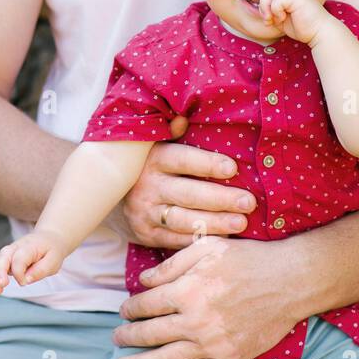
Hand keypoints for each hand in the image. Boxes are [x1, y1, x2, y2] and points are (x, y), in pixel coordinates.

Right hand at [0, 230, 65, 293]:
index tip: (25, 283)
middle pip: (3, 257)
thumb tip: (26, 281)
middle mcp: (16, 247)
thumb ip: (41, 270)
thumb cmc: (52, 251)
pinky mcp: (6, 259)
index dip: (19, 273)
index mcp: (30, 246)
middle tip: (2, 285)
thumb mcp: (54, 260)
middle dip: (0, 271)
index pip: (19, 258)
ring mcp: (9, 252)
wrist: (50, 239)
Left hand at [109, 235, 300, 358]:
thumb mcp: (208, 248)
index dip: (130, 308)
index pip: (145, 304)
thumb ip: (172, 264)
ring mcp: (210, 343)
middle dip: (127, 337)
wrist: (289, 282)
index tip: (124, 310)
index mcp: (186, 291)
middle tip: (116, 338)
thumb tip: (143, 281)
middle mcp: (194, 320)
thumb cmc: (249, 259)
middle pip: (149, 334)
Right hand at [115, 123, 256, 249]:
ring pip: (184, 220)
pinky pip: (176, 240)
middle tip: (248, 202)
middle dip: (220, 199)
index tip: (233, 168)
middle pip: (188, 194)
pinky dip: (200, 240)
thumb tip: (183, 118)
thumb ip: (171, 131)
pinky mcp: (148, 235)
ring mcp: (145, 213)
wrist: (110, 194)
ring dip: (215, 223)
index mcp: (153, 159)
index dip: (207, 164)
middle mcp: (147, 187)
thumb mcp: (155, 142)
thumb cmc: (149, 163)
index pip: (182, 160)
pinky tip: (224, 238)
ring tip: (241, 223)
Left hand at [255, 0, 328, 45]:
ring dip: (268, 7)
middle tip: (268, 20)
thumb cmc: (304, 28)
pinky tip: (283, 18)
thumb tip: (261, 12)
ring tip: (275, 20)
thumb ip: (272, 14)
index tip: (267, 20)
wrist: (321, 33)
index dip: (263, 5)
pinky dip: (276, 10)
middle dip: (263, 5)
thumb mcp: (282, 20)